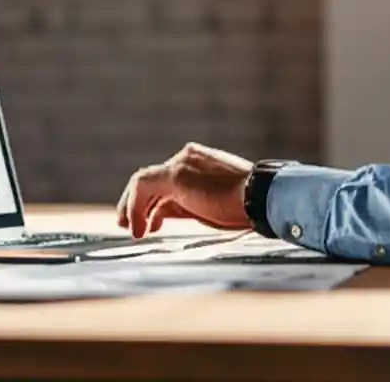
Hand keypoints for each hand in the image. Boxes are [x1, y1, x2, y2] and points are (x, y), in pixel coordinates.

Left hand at [116, 142, 253, 237]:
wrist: (260, 197)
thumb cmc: (246, 206)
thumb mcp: (214, 205)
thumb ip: (189, 204)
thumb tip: (167, 217)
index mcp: (199, 163)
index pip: (168, 180)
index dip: (156, 203)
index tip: (154, 222)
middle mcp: (186, 157)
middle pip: (151, 179)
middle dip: (137, 203)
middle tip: (128, 224)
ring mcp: (180, 163)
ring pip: (142, 182)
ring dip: (132, 208)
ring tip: (132, 231)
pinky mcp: (175, 175)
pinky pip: (142, 188)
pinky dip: (135, 210)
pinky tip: (139, 230)